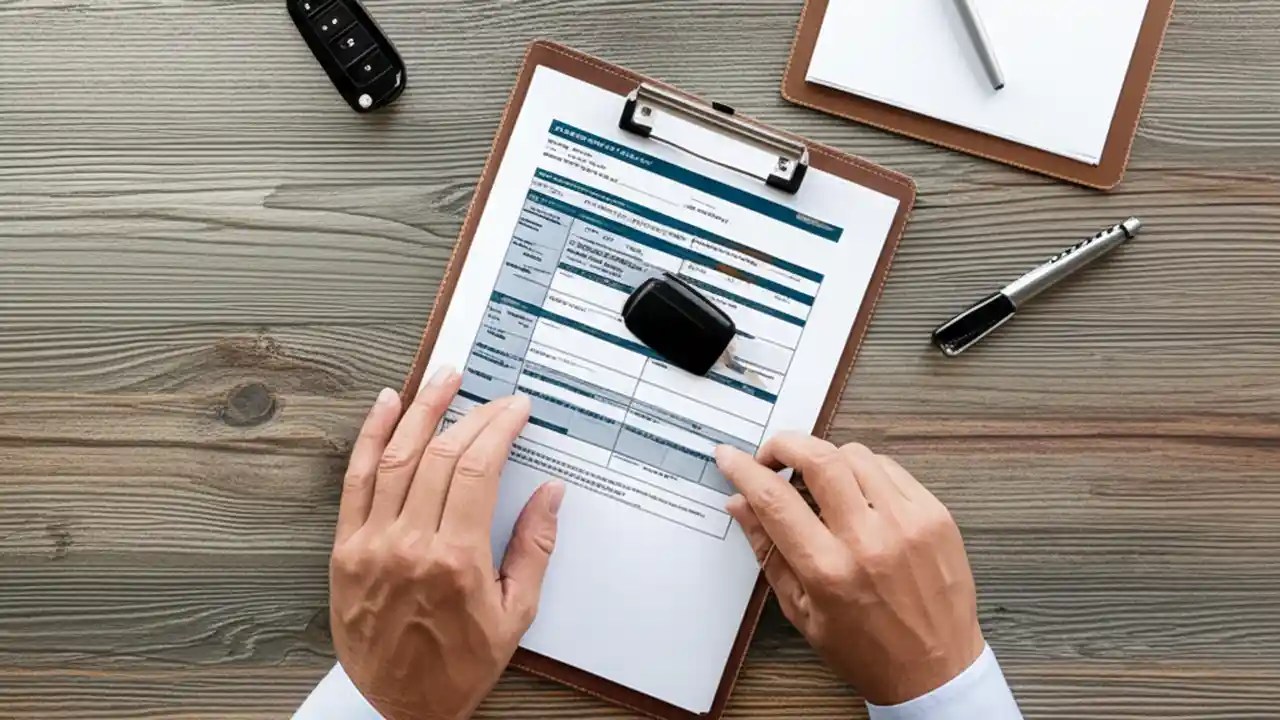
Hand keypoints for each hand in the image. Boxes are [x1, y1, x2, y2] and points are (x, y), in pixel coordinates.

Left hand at [329, 368, 564, 719]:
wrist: (400, 705)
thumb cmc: (459, 665)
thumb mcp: (516, 614)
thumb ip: (535, 548)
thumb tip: (550, 495)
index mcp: (456, 559)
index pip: (478, 468)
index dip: (499, 428)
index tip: (515, 410)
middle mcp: (410, 544)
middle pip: (440, 455)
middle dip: (471, 415)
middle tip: (491, 397)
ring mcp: (372, 544)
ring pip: (396, 457)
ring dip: (421, 410)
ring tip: (442, 379)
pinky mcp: (346, 549)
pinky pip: (356, 481)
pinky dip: (371, 438)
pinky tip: (386, 408)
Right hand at [716, 435, 983, 705]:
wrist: (936, 670)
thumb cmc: (866, 649)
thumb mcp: (802, 612)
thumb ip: (769, 552)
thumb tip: (740, 504)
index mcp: (829, 570)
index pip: (775, 500)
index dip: (744, 471)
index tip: (730, 458)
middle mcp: (870, 540)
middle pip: (819, 457)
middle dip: (784, 444)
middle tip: (772, 456)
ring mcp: (908, 523)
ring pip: (855, 454)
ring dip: (826, 457)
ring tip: (818, 482)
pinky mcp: (936, 516)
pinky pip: (891, 468)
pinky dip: (865, 470)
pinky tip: (857, 493)